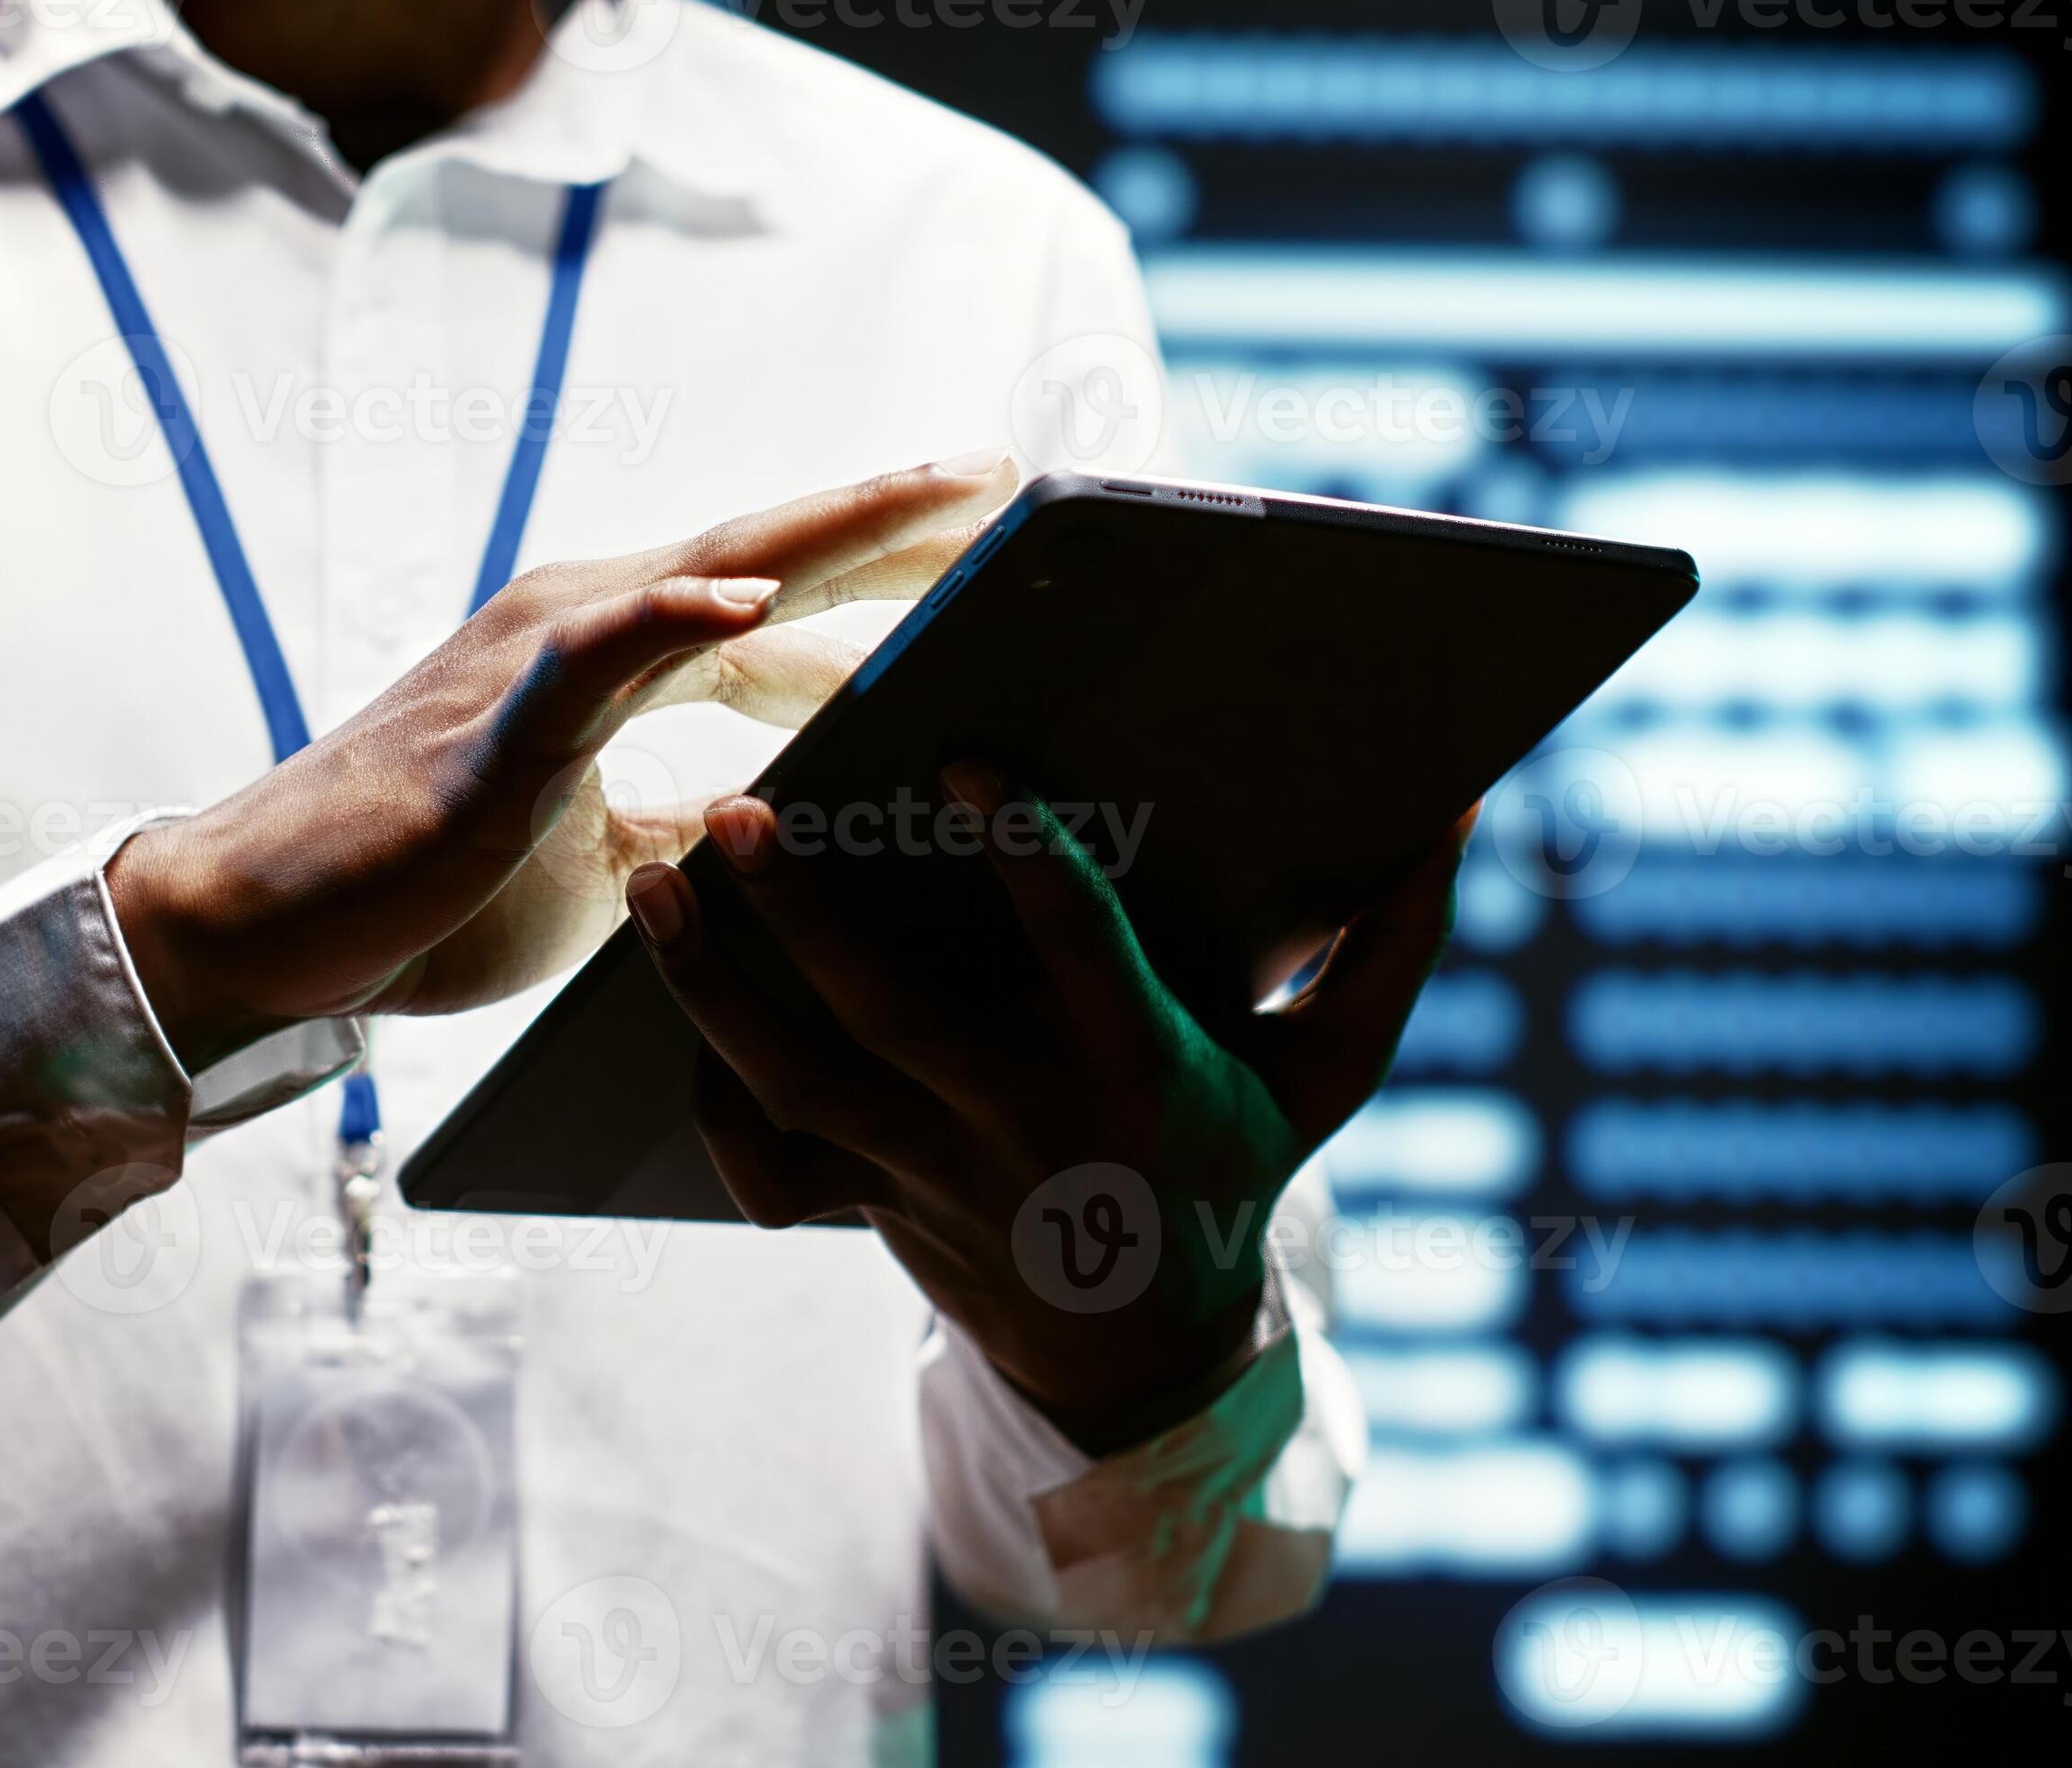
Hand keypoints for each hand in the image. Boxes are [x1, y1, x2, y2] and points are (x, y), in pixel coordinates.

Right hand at [107, 454, 1022, 1067]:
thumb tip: (781, 828)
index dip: (879, 576)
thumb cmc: (425, 893)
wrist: (268, 926)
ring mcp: (537, 660)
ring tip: (943, 493)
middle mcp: (579, 628)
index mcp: (605, 658)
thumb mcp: (602, 866)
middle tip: (1010, 478)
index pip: (768, 601)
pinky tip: (755, 594)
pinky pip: (597, 651)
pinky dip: (677, 613)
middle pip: (764, 553)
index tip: (989, 562)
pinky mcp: (498, 721)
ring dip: (832, 527)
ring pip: (708, 568)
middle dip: (892, 518)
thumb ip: (688, 828)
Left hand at [627, 773, 1472, 1451]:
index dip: (1023, 855)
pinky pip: (758, 1158)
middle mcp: (1022, 1124)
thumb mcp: (1325, 1074)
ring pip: (793, 1077)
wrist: (1139, 1359)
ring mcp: (927, 1175)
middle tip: (744, 803)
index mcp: (1138, 1073)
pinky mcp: (861, 1207)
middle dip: (807, 910)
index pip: (1079, 950)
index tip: (959, 762)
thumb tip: (1462, 809)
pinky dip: (701, 1084)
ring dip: (713, 982)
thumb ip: (1392, 947)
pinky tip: (667, 989)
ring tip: (659, 878)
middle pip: (889, 1015)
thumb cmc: (1229, 1173)